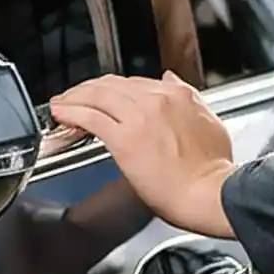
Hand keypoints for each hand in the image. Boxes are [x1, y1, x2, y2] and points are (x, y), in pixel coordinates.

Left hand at [50, 72, 235, 237]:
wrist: (211, 194)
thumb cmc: (212, 169)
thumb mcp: (208, 121)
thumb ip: (188, 97)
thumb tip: (170, 79)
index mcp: (177, 95)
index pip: (133, 82)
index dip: (111, 88)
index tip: (100, 94)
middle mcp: (157, 100)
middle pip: (110, 85)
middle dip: (88, 89)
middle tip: (73, 96)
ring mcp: (139, 117)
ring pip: (96, 96)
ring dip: (73, 98)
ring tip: (61, 103)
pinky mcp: (124, 138)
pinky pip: (89, 117)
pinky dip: (70, 112)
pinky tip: (60, 114)